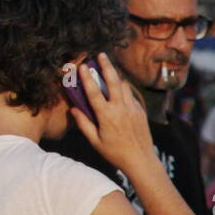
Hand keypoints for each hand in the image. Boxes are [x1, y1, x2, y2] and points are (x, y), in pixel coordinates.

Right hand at [68, 53, 153, 170]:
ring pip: (124, 85)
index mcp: (106, 115)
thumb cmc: (115, 153)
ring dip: (116, 75)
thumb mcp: (94, 141)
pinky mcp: (140, 111)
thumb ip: (83, 123)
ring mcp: (132, 108)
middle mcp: (120, 108)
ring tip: (110, 68)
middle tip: (102, 54)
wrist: (141, 160)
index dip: (86, 78)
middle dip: (107, 66)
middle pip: (113, 81)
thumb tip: (73, 109)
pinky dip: (124, 88)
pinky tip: (119, 88)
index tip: (82, 66)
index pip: (94, 92)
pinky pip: (130, 95)